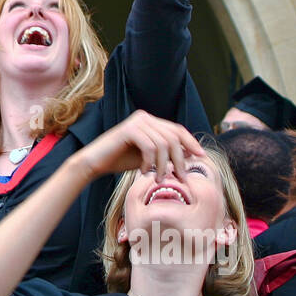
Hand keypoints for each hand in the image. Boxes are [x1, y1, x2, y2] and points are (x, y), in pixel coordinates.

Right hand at [73, 110, 203, 182]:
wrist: (94, 163)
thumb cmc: (119, 160)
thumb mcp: (148, 156)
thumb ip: (165, 153)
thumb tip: (190, 155)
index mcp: (150, 121)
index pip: (177, 129)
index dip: (191, 142)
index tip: (201, 157)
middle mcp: (145, 117)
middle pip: (173, 136)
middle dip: (180, 159)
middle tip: (180, 177)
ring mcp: (136, 122)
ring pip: (163, 143)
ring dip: (164, 165)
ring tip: (159, 178)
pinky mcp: (129, 130)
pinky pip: (150, 147)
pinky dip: (150, 162)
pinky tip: (143, 171)